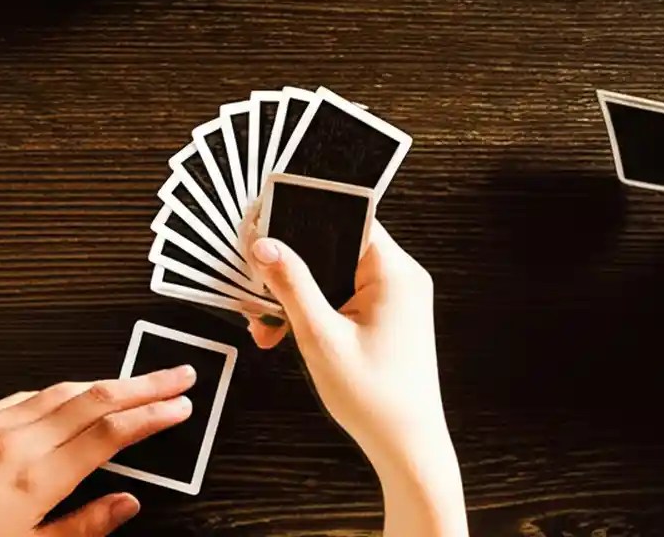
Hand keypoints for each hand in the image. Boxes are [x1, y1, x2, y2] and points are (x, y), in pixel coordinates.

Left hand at [0, 367, 195, 536]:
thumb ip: (84, 526)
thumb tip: (126, 504)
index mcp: (37, 478)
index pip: (112, 433)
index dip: (152, 416)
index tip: (180, 408)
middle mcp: (18, 441)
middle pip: (97, 397)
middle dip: (145, 384)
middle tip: (179, 375)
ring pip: (65, 389)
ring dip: (108, 381)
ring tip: (138, 382)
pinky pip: (29, 394)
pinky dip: (63, 391)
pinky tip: (75, 395)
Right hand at [246, 221, 467, 535]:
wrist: (407, 447)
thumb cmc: (375, 399)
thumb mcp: (321, 338)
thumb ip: (291, 286)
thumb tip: (265, 245)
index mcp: (394, 272)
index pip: (346, 217)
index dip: (302, 217)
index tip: (265, 228)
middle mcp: (400, 277)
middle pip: (333, 246)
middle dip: (291, 268)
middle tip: (256, 291)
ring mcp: (395, 296)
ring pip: (332, 273)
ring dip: (296, 295)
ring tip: (268, 326)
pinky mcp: (385, 315)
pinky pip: (341, 295)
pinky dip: (313, 310)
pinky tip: (286, 333)